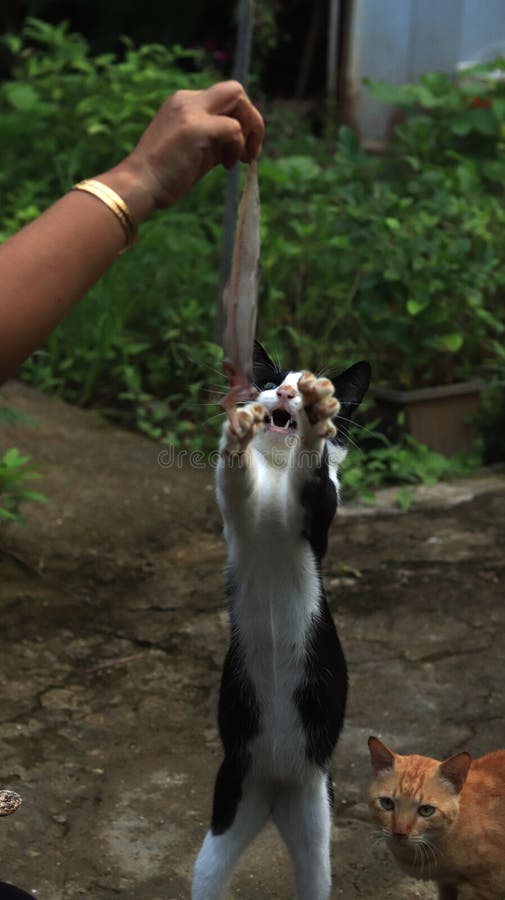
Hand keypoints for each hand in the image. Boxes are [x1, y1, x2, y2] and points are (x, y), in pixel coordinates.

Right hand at [111, 80, 263, 220]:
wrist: (139, 186)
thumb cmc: (164, 176)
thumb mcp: (195, 150)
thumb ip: (215, 140)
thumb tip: (241, 141)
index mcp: (184, 103)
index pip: (224, 98)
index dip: (240, 120)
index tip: (240, 150)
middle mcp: (187, 100)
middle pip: (235, 90)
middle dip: (252, 119)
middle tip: (250, 152)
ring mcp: (191, 111)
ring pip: (239, 99)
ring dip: (250, 130)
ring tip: (242, 159)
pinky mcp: (196, 128)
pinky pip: (234, 128)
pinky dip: (237, 147)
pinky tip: (226, 166)